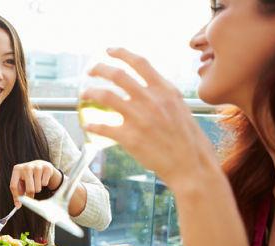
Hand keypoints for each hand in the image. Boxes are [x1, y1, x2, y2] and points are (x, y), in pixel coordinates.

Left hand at [10, 160, 61, 207]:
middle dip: (30, 194)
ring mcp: (37, 166)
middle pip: (29, 189)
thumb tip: (18, 206)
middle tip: (31, 192)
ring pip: (38, 188)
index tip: (19, 205)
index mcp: (17, 169)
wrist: (40, 165)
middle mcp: (26, 167)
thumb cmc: (27, 177)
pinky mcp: (46, 168)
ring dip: (37, 189)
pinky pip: (45, 184)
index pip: (14, 186)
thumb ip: (18, 194)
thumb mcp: (20, 183)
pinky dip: (44, 184)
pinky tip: (42, 178)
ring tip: (36, 182)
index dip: (16, 197)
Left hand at [80, 48, 218, 190]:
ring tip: (84, 94)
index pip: (139, 63)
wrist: (191, 165)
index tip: (109, 50)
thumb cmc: (188, 140)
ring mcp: (139, 118)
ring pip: (106, 96)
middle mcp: (151, 99)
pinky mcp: (130, 137)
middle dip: (100, 68)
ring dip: (90, 92)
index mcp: (165, 90)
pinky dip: (92, 125)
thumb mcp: (180, 108)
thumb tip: (147, 86)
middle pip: (118, 75)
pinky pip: (103, 127)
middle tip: (90, 70)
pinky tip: (87, 125)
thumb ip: (163, 95)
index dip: (121, 54)